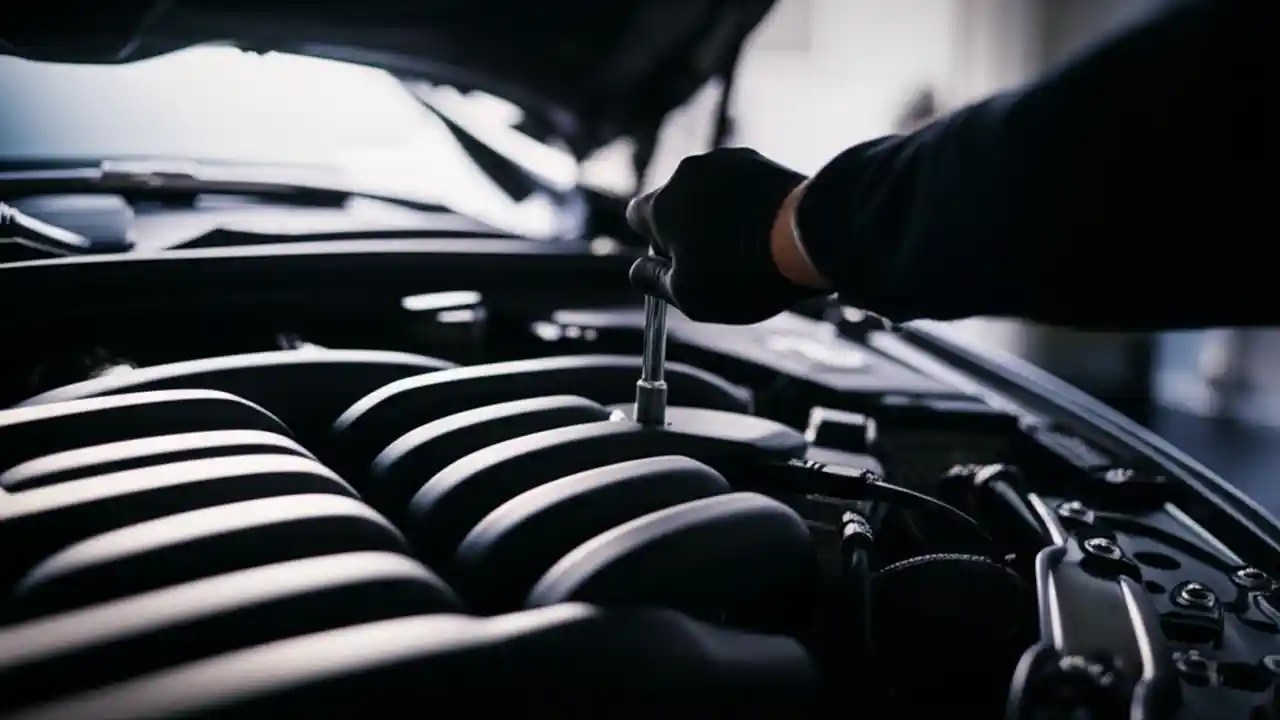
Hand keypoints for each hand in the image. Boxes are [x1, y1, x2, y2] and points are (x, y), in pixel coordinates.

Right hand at [627, 148, 829, 324]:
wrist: (809, 237)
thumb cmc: (744, 272)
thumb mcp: (688, 295)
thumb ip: (653, 281)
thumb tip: (637, 270)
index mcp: (661, 204)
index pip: (637, 216)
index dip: (655, 242)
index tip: (678, 261)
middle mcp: (687, 172)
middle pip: (676, 202)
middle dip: (690, 227)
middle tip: (718, 259)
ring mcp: (726, 161)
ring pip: (709, 192)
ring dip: (719, 213)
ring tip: (749, 245)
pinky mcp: (759, 160)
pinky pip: (741, 185)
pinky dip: (747, 204)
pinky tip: (766, 230)